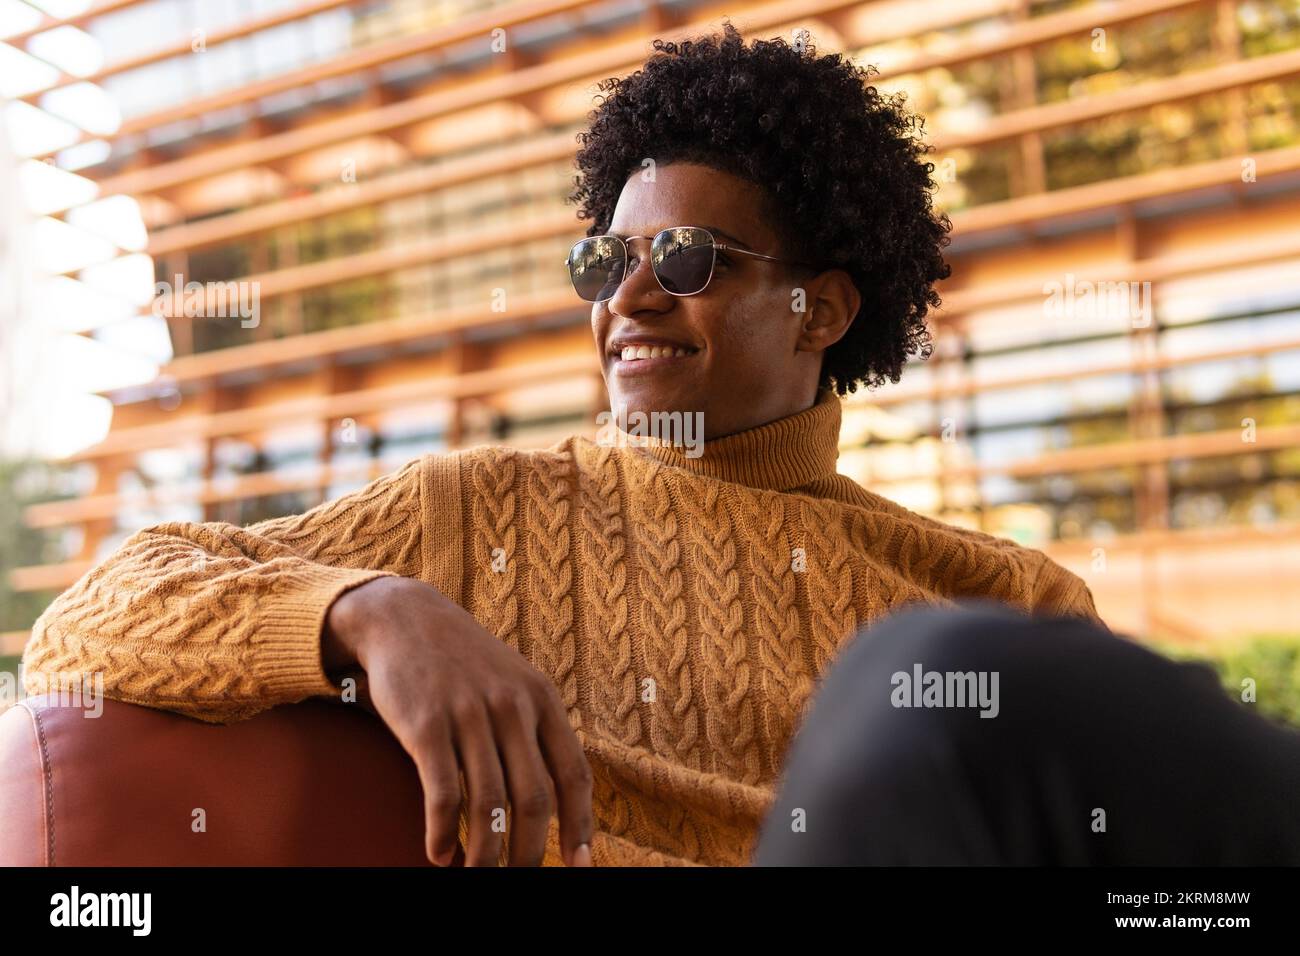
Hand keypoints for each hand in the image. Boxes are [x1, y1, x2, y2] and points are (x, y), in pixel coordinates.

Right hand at [324, 576, 593, 866]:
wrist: (403, 617)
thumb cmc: (463, 661)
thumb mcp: (513, 681)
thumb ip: (535, 730)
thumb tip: (557, 797)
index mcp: (541, 698)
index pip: (573, 774)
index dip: (580, 825)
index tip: (579, 863)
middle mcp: (512, 706)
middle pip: (534, 800)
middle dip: (530, 852)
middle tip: (520, 878)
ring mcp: (469, 715)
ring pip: (489, 806)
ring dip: (486, 854)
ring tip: (479, 875)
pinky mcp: (426, 725)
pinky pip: (443, 794)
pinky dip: (442, 833)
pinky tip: (438, 854)